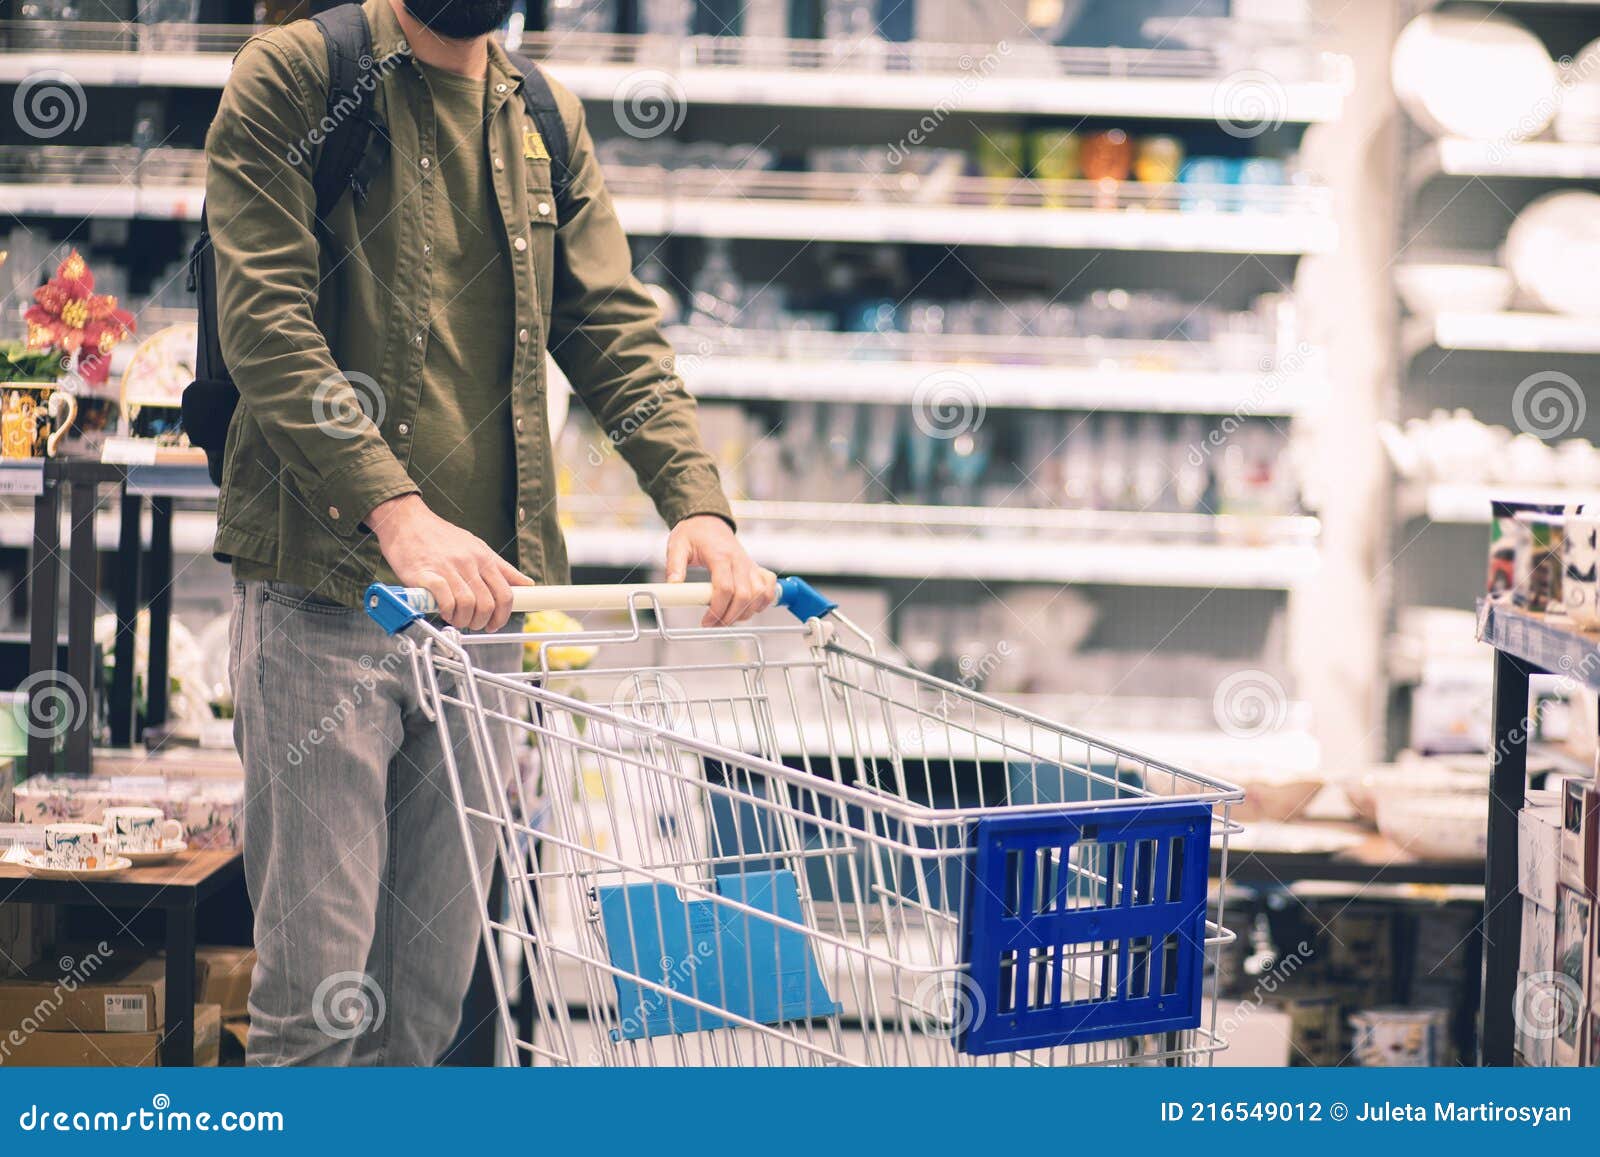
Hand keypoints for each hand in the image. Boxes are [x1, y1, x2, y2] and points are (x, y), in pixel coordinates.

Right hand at [368, 494, 531, 630]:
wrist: (406, 521)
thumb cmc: (440, 536)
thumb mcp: (476, 546)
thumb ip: (501, 568)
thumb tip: (527, 584)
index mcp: (483, 557)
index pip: (505, 594)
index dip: (503, 615)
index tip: (496, 623)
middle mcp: (469, 563)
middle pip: (488, 604)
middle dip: (483, 622)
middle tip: (474, 624)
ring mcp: (448, 568)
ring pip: (468, 605)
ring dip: (463, 620)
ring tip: (456, 619)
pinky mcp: (426, 574)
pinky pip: (445, 600)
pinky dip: (447, 612)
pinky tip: (443, 611)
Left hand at [664, 514, 775, 626]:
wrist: (709, 520)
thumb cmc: (694, 533)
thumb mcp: (677, 545)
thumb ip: (675, 565)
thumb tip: (673, 586)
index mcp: (720, 556)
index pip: (725, 588)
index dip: (717, 609)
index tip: (706, 621)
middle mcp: (739, 561)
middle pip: (744, 596)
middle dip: (729, 616)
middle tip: (714, 624)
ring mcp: (750, 565)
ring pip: (759, 595)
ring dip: (746, 612)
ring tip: (728, 617)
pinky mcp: (755, 568)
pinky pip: (769, 589)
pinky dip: (763, 602)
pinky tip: (748, 608)